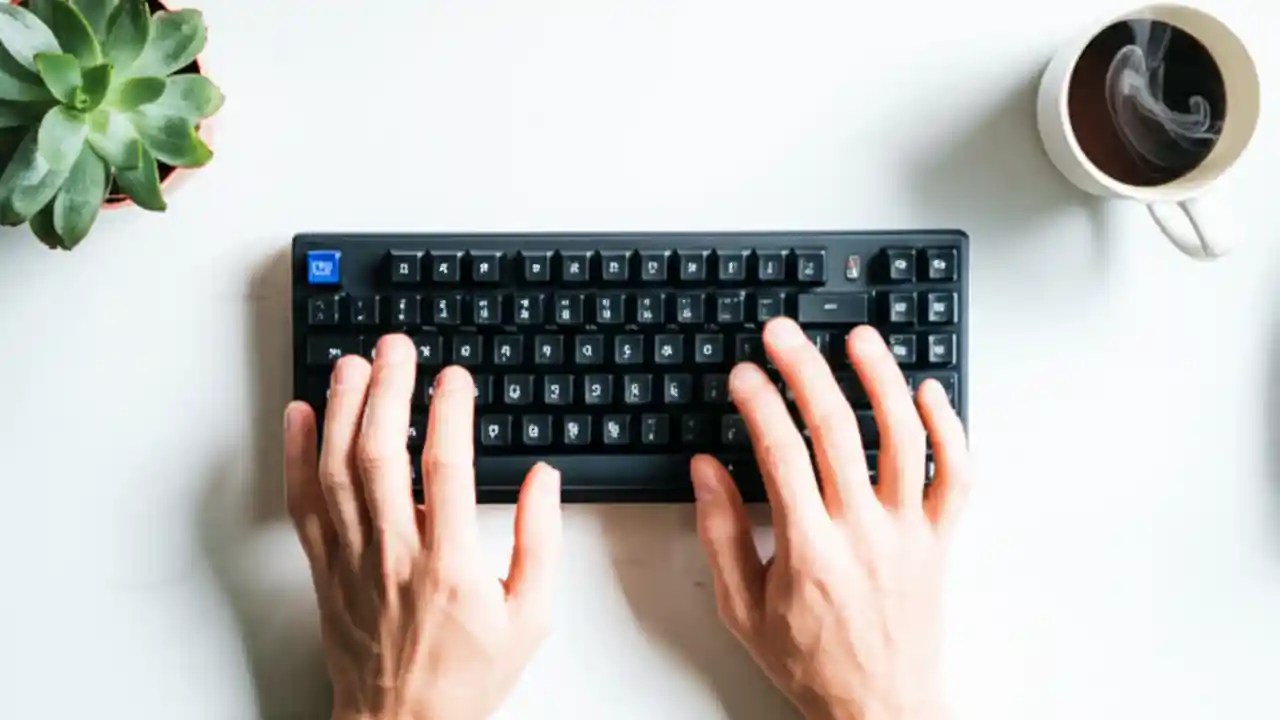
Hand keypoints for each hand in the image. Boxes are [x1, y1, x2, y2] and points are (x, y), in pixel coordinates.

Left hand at [283, 335, 562, 719]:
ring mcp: (351, 560)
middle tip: (395, 348)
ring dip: (340, 409)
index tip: (454, 378)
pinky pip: (302, 503)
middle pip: (379, 454)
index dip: (449, 413)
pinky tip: (301, 416)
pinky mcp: (324, 569)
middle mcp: (393, 555)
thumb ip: (540, 541)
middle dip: (385, 390)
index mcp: (449, 566)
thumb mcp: (530, 616)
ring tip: (351, 364)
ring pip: (335, 470)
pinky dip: (295, 455)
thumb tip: (542, 478)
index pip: (446, 468)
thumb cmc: (467, 675)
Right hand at [691, 318, 970, 719]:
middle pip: (838, 432)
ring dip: (881, 380)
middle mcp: (864, 534)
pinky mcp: (940, 540)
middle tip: (784, 335)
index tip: (743, 375)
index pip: (782, 456)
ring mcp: (910, 533)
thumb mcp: (744, 609)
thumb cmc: (812, 662)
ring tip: (860, 339)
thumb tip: (705, 471)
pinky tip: (927, 392)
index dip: (758, 405)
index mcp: (810, 551)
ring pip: (903, 440)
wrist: (882, 708)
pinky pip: (957, 475)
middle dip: (805, 371)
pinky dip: (948, 428)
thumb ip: (721, 535)